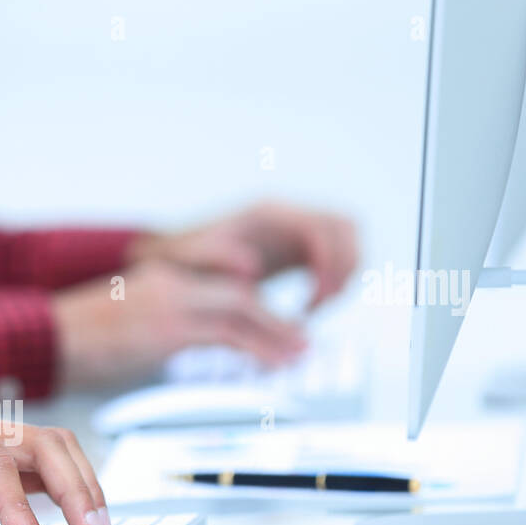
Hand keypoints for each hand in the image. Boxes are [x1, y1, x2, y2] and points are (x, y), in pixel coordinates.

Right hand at [52, 261, 306, 388]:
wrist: (46, 336)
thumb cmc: (76, 338)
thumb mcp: (125, 321)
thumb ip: (159, 326)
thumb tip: (177, 348)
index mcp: (161, 273)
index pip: (223, 277)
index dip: (255, 298)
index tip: (274, 320)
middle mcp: (171, 279)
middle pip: (241, 292)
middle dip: (275, 319)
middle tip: (299, 340)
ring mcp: (170, 301)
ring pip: (243, 308)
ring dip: (276, 332)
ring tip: (297, 352)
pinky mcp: (167, 327)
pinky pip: (227, 334)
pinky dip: (258, 347)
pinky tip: (272, 362)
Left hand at [127, 201, 358, 307]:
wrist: (178, 257)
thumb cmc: (183, 258)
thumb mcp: (192, 258)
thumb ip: (218, 258)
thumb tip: (250, 268)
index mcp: (268, 213)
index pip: (322, 226)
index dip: (329, 262)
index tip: (316, 298)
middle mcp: (289, 215)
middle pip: (347, 229)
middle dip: (342, 269)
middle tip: (319, 307)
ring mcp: (297, 230)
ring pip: (348, 243)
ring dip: (342, 277)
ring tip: (311, 311)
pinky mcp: (299, 249)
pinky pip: (336, 260)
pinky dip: (333, 283)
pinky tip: (307, 309)